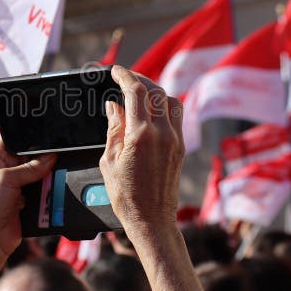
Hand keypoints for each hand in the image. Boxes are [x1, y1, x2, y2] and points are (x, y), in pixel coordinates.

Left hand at [0, 141, 55, 258]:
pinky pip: (45, 191)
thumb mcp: (6, 179)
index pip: (18, 141)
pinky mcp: (28, 200)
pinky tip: (52, 193)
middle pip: (33, 157)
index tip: (49, 143)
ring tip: (52, 181)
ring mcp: (18, 185)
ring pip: (41, 175)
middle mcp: (6, 168)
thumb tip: (51, 157)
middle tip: (54, 164)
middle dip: (44, 162)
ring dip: (47, 179)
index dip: (33, 142)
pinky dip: (49, 192)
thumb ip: (30, 167)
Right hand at [99, 66, 183, 234]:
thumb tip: (114, 106)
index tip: (114, 70)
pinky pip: (176, 116)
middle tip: (124, 77)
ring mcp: (175, 139)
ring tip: (138, 92)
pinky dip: (163, 106)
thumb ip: (114, 128)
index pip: (135, 92)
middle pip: (154, 91)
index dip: (124, 75)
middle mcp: (163, 133)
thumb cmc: (126, 195)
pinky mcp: (180, 147)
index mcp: (142, 135)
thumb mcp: (109, 160)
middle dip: (138, 79)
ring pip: (169, 100)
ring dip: (154, 91)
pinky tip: (150, 110)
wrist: (152, 220)